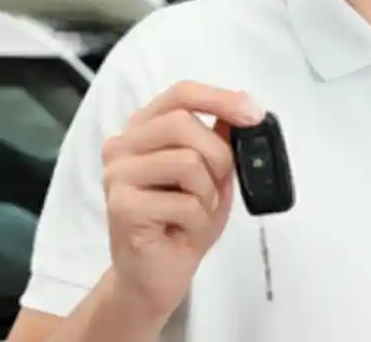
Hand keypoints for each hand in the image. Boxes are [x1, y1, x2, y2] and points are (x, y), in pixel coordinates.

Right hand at [100, 81, 262, 319]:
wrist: (156, 277)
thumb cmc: (183, 223)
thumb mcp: (213, 176)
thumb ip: (221, 141)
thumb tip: (242, 111)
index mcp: (144, 130)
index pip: (180, 94)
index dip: (219, 98)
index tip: (253, 113)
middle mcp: (123, 146)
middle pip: (182, 123)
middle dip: (218, 156)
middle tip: (218, 185)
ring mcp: (117, 176)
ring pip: (187, 162)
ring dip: (208, 194)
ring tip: (195, 212)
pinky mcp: (122, 207)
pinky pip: (184, 202)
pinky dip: (199, 221)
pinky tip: (183, 232)